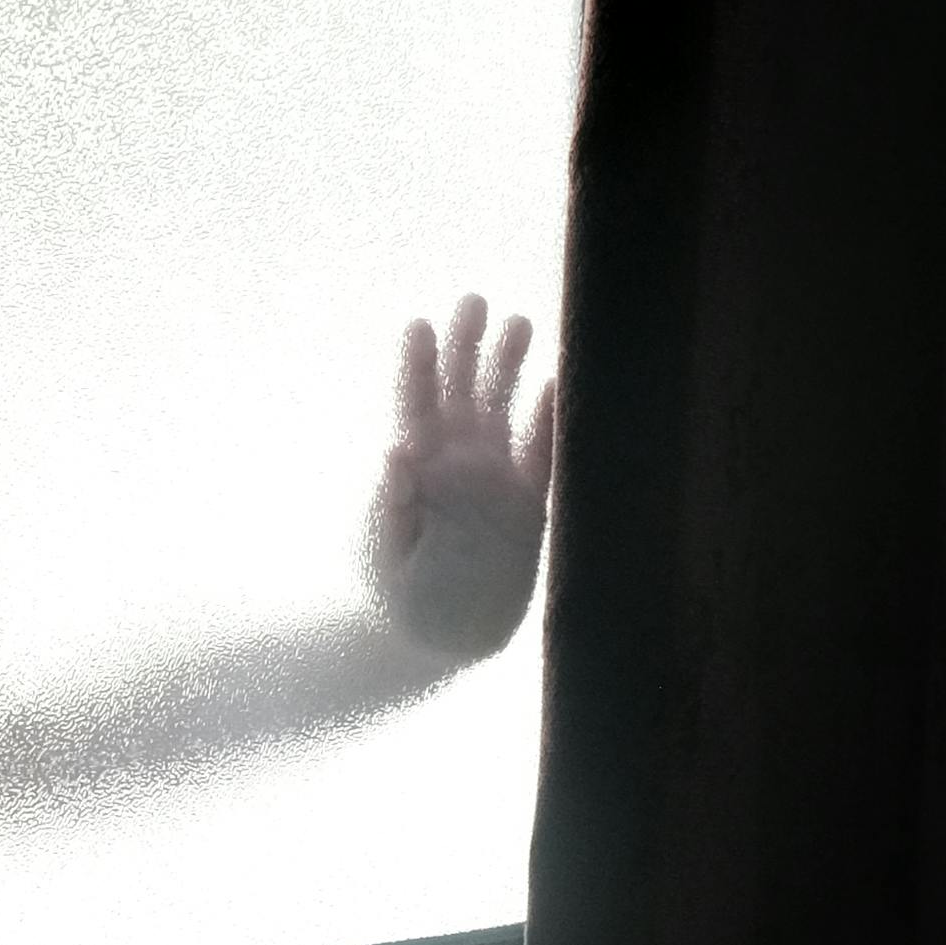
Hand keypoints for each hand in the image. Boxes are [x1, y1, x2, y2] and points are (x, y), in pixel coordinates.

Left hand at [368, 295, 556, 660]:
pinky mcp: (529, 509)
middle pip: (464, 394)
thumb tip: (397, 450)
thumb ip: (393, 505)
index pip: (417, 406)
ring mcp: (495, 482)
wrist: (442, 643)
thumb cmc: (402, 599)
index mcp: (419, 470)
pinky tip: (557, 387)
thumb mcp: (388, 554)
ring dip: (510, 370)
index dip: (420, 366)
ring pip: (505, 411)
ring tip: (521, 323)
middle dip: (469, 348)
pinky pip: (543, 456)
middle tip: (476, 301)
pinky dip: (548, 423)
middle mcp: (457, 466)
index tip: (421, 326)